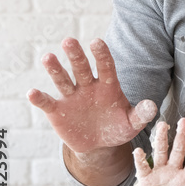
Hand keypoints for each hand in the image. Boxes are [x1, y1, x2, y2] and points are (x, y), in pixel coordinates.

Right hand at [27, 37, 156, 152]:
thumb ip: (141, 114)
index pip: (106, 66)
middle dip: (76, 55)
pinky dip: (39, 98)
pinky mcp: (57, 110)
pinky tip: (32, 93)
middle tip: (69, 41)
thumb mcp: (132, 123)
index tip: (97, 42)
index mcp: (108, 86)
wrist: (99, 144)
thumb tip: (152, 106)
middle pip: (81, 68)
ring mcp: (71, 97)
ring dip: (55, 69)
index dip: (101, 55)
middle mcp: (88, 87)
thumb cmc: (117, 128)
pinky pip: (47, 102)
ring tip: (48, 57)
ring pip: (63, 80)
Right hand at [132, 118, 184, 185]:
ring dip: (161, 140)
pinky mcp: (146, 179)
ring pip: (161, 153)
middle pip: (178, 151)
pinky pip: (143, 167)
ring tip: (161, 125)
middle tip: (183, 120)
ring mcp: (159, 173)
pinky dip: (140, 160)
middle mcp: (173, 171)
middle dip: (181, 135)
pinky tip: (138, 151)